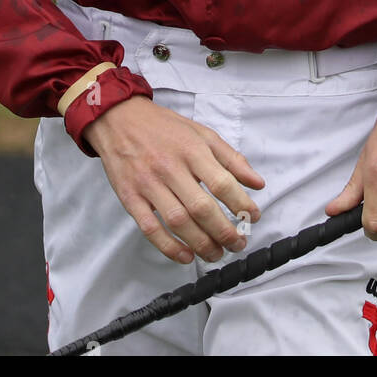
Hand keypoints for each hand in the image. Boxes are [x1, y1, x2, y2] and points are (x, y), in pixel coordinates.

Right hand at [84, 96, 264, 264]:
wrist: (119, 119)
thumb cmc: (164, 127)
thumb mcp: (202, 133)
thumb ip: (231, 158)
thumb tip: (258, 183)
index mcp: (192, 150)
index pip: (222, 183)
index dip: (241, 204)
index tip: (253, 218)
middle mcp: (171, 168)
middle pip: (201, 208)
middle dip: (224, 232)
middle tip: (238, 244)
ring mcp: (148, 184)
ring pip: (178, 222)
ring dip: (201, 244)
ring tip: (217, 254)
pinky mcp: (130, 198)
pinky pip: (150, 228)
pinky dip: (169, 247)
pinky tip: (186, 256)